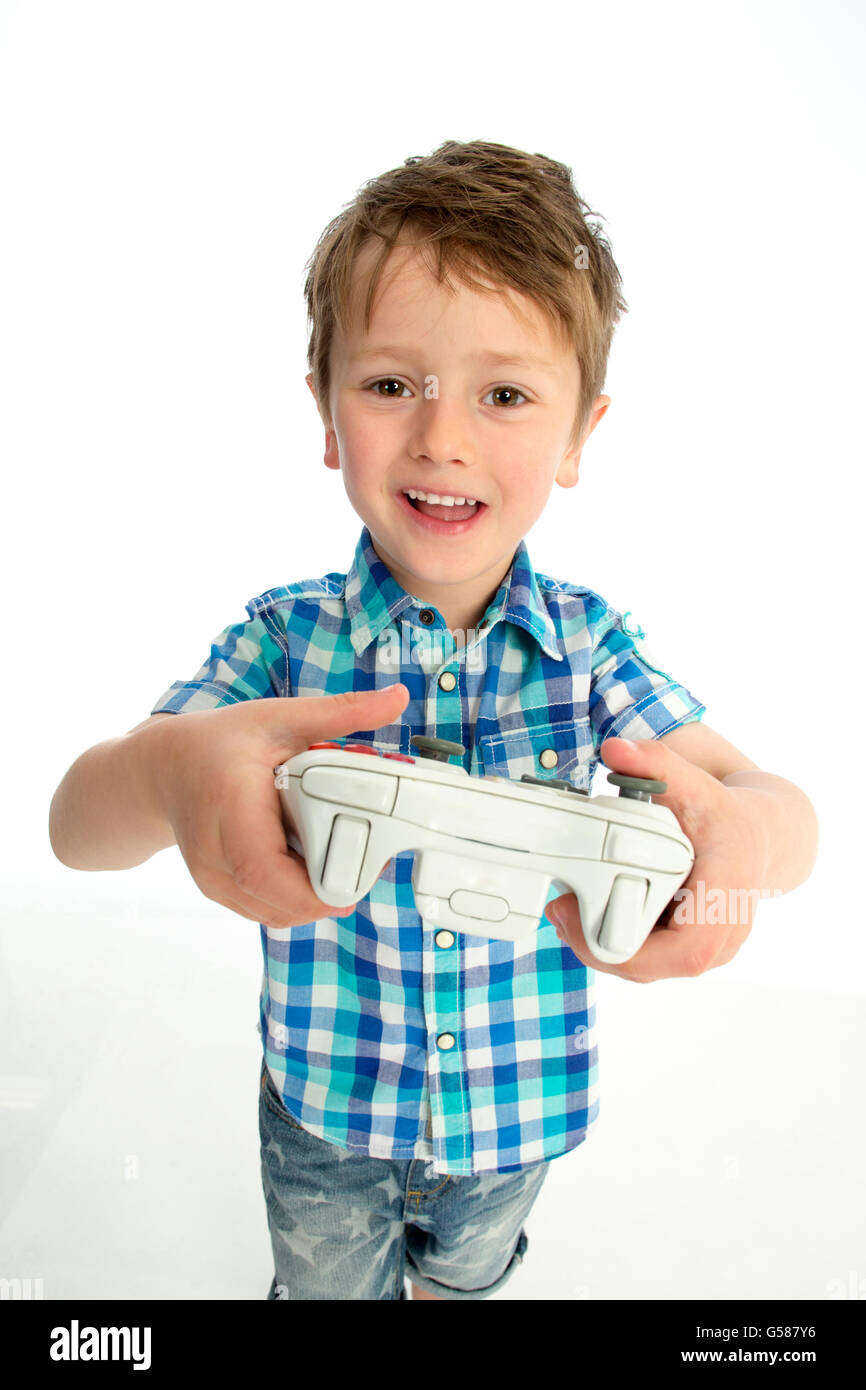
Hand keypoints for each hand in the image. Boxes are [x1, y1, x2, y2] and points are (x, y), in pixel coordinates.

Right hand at [152, 684, 409, 928]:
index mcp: (228, 805)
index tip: (359, 871)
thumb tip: (398, 697)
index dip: (313, 887)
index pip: (264, 869)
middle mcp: (212, 851)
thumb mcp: (279, 717)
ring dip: (314, 899)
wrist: (164, 769)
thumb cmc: (220, 742)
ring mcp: (211, 878)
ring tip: (339, 861)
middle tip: (365, 863)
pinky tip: (311, 867)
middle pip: (277, 901)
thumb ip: (341, 711)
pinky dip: (295, 898)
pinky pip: (266, 911)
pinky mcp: (218, 890)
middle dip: (329, 893)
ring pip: (274, 914)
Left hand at [546, 737, 766, 981]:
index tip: (577, 918)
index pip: (684, 952)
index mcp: (725, 899)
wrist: (760, 838)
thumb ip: (657, 763)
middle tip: (561, 910)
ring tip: (570, 911)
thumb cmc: (729, 818)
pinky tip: (592, 916)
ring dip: (603, 947)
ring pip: (647, 969)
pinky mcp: (691, 951)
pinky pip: (649, 960)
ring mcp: (710, 950)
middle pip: (651, 967)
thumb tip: (616, 749)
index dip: (626, 949)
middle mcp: (723, 935)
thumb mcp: (696, 784)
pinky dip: (618, 942)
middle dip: (597, 946)